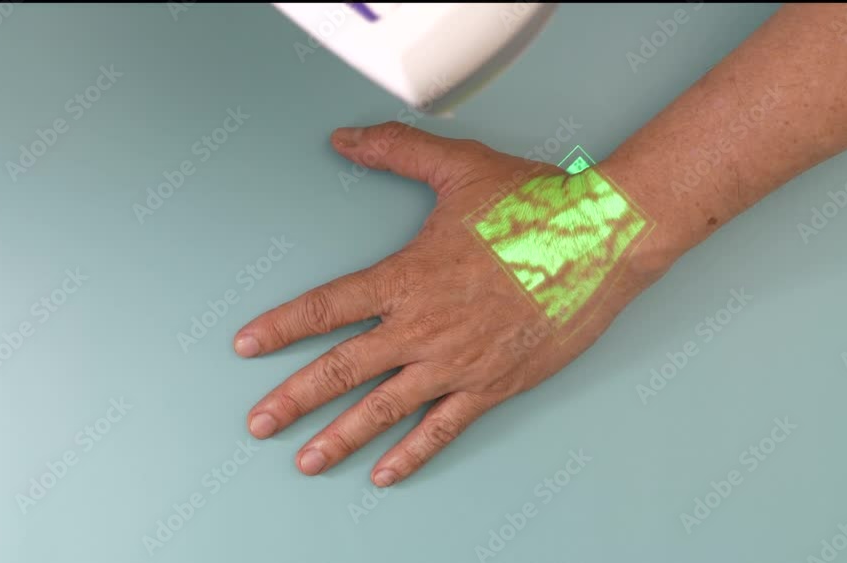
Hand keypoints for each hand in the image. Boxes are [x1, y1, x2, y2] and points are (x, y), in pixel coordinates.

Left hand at [233, 122, 672, 486]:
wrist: (600, 241)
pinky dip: (412, 453)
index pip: (325, 309)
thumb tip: (345, 139)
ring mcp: (455, 363)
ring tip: (307, 462)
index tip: (246, 346)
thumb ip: (394, 151)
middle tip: (259, 423)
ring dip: (340, 438)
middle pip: (341, 370)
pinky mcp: (491, 384)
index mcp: (407, 278)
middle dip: (293, 399)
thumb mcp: (458, 167)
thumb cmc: (534, 206)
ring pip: (383, 409)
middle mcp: (422, 327)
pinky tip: (386, 473)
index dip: (280, 328)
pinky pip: (442, 428)